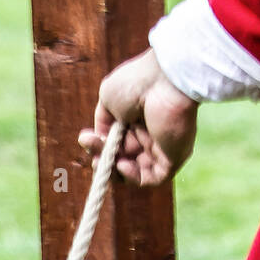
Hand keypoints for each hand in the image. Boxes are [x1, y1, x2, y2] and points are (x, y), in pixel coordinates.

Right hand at [78, 48, 198, 186]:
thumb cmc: (138, 83)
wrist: (165, 82)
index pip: (116, 140)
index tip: (86, 139)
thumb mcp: (108, 97)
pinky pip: (152, 177)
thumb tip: (100, 139)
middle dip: (104, 160)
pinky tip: (122, 164)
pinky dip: (133, 177)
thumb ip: (103, 121)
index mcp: (137, 116)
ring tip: (103, 162)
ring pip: (134, 172)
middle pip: (122, 157)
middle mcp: (150, 132)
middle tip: (94, 157)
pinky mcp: (173, 158)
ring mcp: (161, 147)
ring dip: (114, 172)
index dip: (99, 145)